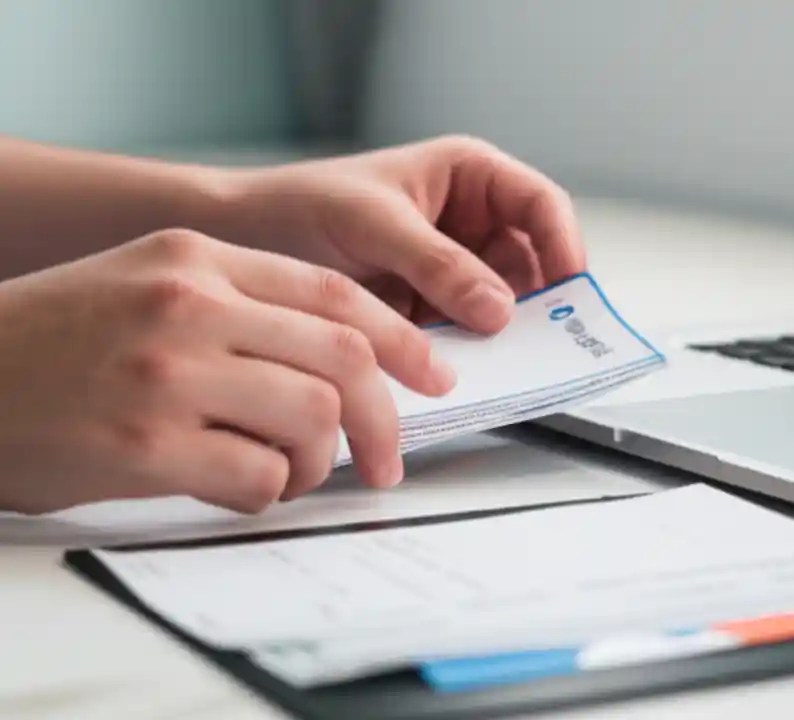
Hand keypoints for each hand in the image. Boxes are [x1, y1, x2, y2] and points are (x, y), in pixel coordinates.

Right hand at [0, 230, 448, 514]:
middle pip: (343, 357)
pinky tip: (244, 488)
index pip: (335, 295)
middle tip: (388, 457)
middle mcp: (189, 306)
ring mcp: (167, 374)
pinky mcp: (144, 445)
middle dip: (383, 417)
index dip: (402, 340)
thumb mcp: (146, 282)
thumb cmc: (55, 339)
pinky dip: (271, 491)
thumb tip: (346, 356)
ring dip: (320, 459)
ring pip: (313, 417)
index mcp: (196, 257)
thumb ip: (242, 301)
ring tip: (294, 472)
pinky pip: (259, 476)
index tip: (433, 376)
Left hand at [212, 137, 584, 334]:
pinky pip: (470, 338)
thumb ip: (438, 264)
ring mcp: (454, 274)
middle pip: (533, 264)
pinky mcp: (431, 316)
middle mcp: (470, 224)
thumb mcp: (372, 225)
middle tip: (545, 345)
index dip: (564, 245)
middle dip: (539, 303)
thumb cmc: (297, 208)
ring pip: (506, 308)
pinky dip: (473, 357)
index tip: (572, 290)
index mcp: (469, 178)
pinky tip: (467, 374)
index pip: (541, 206)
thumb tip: (501, 309)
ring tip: (502, 364)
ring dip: (506, 336)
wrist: (235, 249)